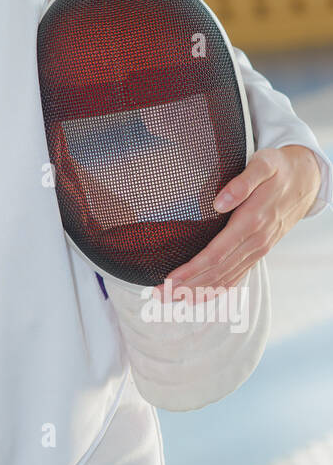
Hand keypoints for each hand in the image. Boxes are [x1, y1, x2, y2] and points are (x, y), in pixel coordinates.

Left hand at [154, 146, 321, 295]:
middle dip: (187, 286)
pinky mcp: (258, 251)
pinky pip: (237, 277)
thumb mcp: (264, 165)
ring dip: (198, 292)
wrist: (306, 180)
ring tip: (170, 299)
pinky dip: (218, 290)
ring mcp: (258, 249)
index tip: (170, 279)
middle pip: (217, 272)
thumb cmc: (279, 169)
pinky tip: (200, 297)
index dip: (192, 270)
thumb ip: (242, 183)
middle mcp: (256, 241)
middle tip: (158, 293)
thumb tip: (219, 202)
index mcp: (252, 221)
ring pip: (226, 279)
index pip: (216, 254)